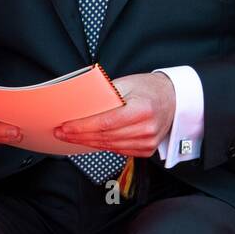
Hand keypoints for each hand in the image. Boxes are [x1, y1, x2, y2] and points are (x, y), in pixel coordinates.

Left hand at [53, 72, 175, 156]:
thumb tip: (81, 106)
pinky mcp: (147, 149)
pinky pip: (119, 150)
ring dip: (87, 143)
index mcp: (142, 109)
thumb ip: (106, 95)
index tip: (65, 127)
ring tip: (71, 137)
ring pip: (109, 146)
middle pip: (105, 137)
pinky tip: (90, 141)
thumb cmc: (149, 89)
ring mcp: (148, 141)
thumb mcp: (127, 83)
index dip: (82, 127)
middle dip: (79, 136)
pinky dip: (102, 146)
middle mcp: (147, 128)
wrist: (173, 98)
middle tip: (61, 133)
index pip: (106, 123)